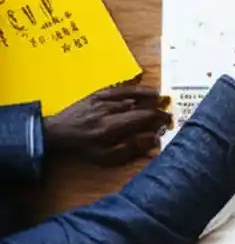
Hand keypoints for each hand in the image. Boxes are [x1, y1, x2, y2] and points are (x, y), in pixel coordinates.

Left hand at [44, 81, 170, 164]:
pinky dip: (133, 87)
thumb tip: (153, 138)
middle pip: (140, 105)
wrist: (58, 132)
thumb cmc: (84, 147)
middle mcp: (109, 110)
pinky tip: (141, 87)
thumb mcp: (105, 156)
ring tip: (161, 97)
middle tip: (168, 109)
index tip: (168, 120)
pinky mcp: (98, 94)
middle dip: (157, 107)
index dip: (158, 117)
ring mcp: (103, 100)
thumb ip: (131, 148)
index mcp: (112, 127)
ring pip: (131, 94)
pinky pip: (120, 88)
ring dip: (148, 96)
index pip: (143, 117)